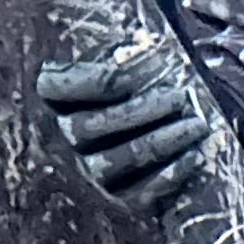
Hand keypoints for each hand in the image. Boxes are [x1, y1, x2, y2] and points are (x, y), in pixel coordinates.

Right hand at [36, 52, 210, 212]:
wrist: (134, 155)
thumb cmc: (125, 92)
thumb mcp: (110, 63)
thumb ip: (116, 54)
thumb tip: (145, 42)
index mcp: (48, 99)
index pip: (57, 87)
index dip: (97, 82)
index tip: (136, 73)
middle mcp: (57, 140)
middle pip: (89, 127)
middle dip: (139, 111)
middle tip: (179, 97)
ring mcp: (84, 174)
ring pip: (114, 160)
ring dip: (160, 142)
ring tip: (196, 124)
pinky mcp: (114, 201)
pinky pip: (139, 192)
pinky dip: (169, 174)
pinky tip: (195, 155)